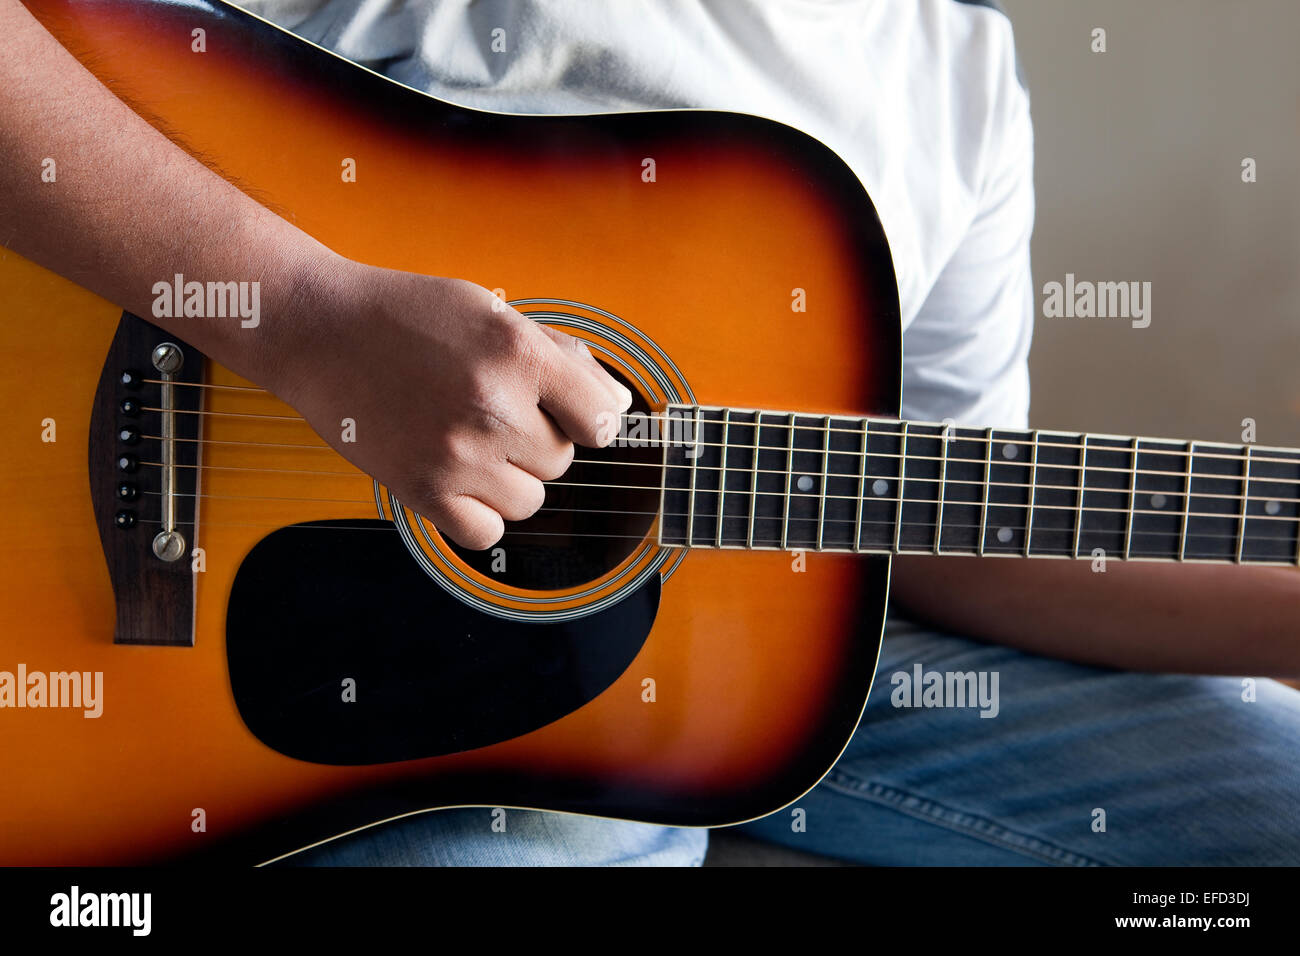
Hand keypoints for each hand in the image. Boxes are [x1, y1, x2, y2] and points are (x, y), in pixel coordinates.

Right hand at [269, 254, 631, 548]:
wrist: (320, 329)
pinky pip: (485, 534)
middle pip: (561, 461)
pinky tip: (460, 481)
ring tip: (472, 443)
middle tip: (491, 412)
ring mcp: (457, 454)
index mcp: (519, 354)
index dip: (589, 419)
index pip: (602, 420)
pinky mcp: (420, 489)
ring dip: (512, 480)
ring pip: (530, 501)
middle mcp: (494, 407)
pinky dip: (480, 515)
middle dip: (538, 441)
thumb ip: (562, 358)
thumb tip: (617, 407)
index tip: (567, 413)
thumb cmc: (411, 315)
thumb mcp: (495, 313)